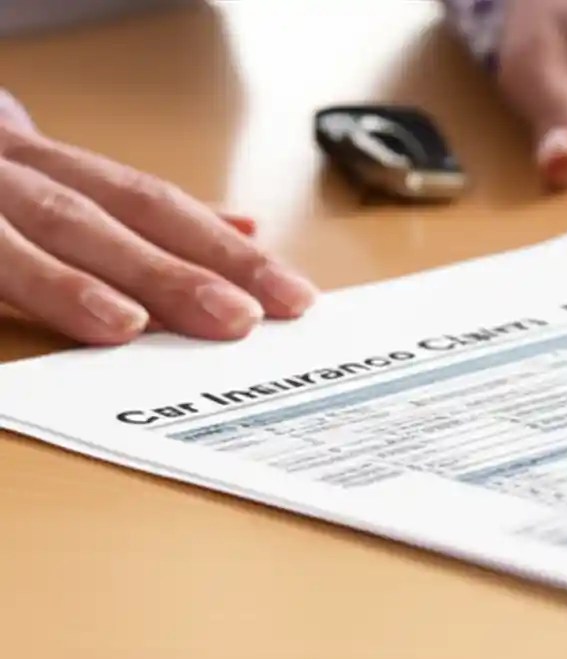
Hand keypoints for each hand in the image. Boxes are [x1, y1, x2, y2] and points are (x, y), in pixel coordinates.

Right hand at [0, 90, 316, 345]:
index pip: (154, 207)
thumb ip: (144, 211)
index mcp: (53, 168)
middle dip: (167, 271)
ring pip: (6, 242)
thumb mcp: (63, 176)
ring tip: (124, 324)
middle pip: (93, 221)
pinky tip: (39, 335)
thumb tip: (244, 229)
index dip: (223, 251)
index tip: (292, 298)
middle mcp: (5, 174)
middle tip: (237, 319)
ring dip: (63, 283)